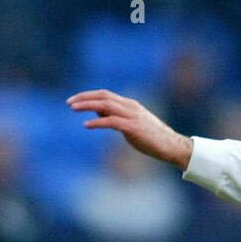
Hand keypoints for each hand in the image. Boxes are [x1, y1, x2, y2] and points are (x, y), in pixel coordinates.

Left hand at [66, 90, 193, 169]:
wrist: (171, 146)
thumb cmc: (152, 139)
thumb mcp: (131, 125)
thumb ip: (115, 118)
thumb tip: (98, 114)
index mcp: (130, 104)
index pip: (105, 94)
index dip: (89, 95)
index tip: (74, 100)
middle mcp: (130, 106)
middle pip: (103, 96)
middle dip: (84, 97)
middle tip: (69, 102)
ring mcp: (132, 116)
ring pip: (105, 105)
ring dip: (87, 105)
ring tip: (73, 108)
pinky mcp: (133, 127)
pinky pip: (111, 122)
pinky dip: (97, 122)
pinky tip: (86, 125)